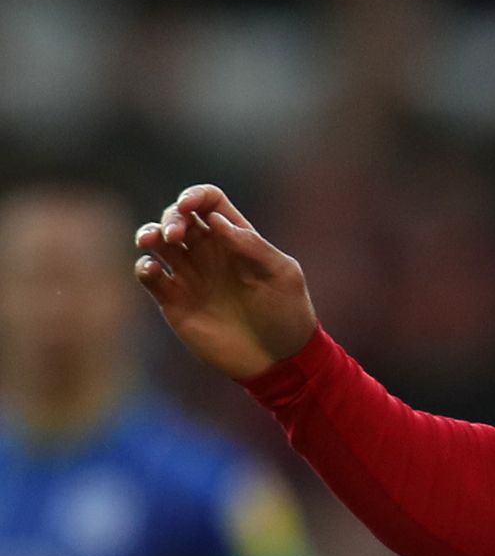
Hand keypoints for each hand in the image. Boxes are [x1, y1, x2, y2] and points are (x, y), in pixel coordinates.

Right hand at [135, 185, 317, 380]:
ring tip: (151, 241)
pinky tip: (153, 270)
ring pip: (157, 242)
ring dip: (148, 234)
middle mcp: (210, 251)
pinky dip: (144, 267)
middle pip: (178, 217)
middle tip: (175, 235)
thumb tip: (216, 222)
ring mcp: (190, 275)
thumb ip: (251, 246)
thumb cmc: (288, 313)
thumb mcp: (282, 275)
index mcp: (237, 237)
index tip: (188, 205)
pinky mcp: (174, 301)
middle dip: (170, 217)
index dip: (195, 196)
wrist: (278, 359)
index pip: (209, 202)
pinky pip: (150, 276)